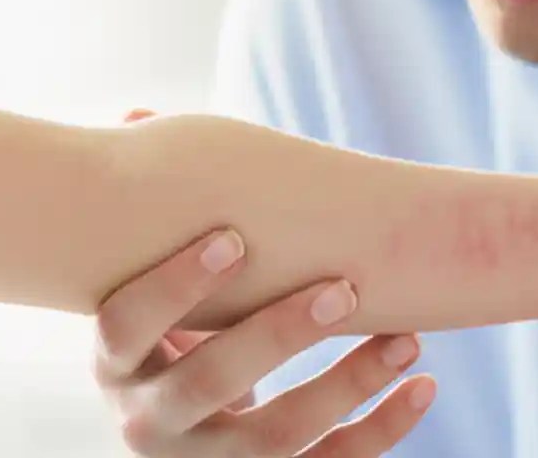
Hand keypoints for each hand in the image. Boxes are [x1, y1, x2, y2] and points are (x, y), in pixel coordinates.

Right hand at [93, 110, 435, 456]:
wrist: (183, 424)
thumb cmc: (175, 322)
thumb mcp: (150, 280)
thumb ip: (150, 211)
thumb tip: (133, 112)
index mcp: (114, 361)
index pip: (127, 325)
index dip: (175, 284)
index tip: (233, 237)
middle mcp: (148, 421)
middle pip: (209, 383)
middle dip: (278, 335)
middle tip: (342, 287)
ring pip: (273, 441)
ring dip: (345, 384)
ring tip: (405, 338)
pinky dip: (379, 432)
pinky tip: (423, 387)